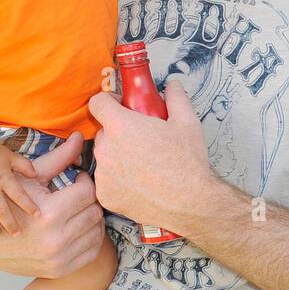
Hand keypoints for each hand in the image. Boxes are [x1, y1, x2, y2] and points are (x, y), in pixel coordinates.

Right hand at [0, 131, 106, 277]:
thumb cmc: (8, 203)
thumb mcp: (29, 179)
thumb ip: (59, 158)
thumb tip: (79, 135)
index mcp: (48, 215)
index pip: (88, 193)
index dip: (85, 183)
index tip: (77, 181)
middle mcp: (56, 240)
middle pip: (94, 212)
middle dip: (89, 200)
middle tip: (79, 195)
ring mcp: (59, 258)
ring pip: (97, 231)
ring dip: (92, 217)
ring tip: (78, 209)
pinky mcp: (61, 270)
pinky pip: (93, 250)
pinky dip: (91, 237)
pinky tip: (79, 226)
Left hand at [88, 80, 209, 237]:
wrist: (190, 203)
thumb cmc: (188, 163)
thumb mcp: (187, 122)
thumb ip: (175, 98)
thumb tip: (172, 86)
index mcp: (121, 126)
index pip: (97, 103)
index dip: (110, 102)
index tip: (123, 108)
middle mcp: (106, 149)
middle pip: (103, 131)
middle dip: (119, 132)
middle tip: (143, 140)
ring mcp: (103, 174)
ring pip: (105, 156)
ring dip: (118, 156)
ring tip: (143, 165)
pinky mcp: (105, 195)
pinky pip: (106, 180)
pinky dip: (118, 179)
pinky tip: (140, 182)